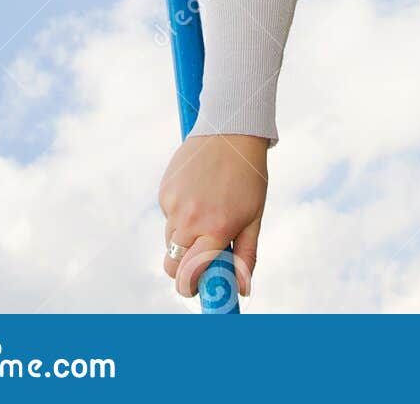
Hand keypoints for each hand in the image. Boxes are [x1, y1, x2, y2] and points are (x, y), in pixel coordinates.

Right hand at [160, 132, 269, 299]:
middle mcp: (191, 220)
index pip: (189, 276)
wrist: (230, 130)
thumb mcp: (254, 216)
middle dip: (183, 268)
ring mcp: (174, 205)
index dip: (192, 287)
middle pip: (172, 265)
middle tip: (201, 256)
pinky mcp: (164, 191)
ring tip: (206, 210)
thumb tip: (242, 290)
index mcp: (216, 230)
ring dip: (184, 237)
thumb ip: (247, 256)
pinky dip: (179, 213)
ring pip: (170, 240)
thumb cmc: (248, 176)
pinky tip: (196, 192)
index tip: (198, 286)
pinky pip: (168, 215)